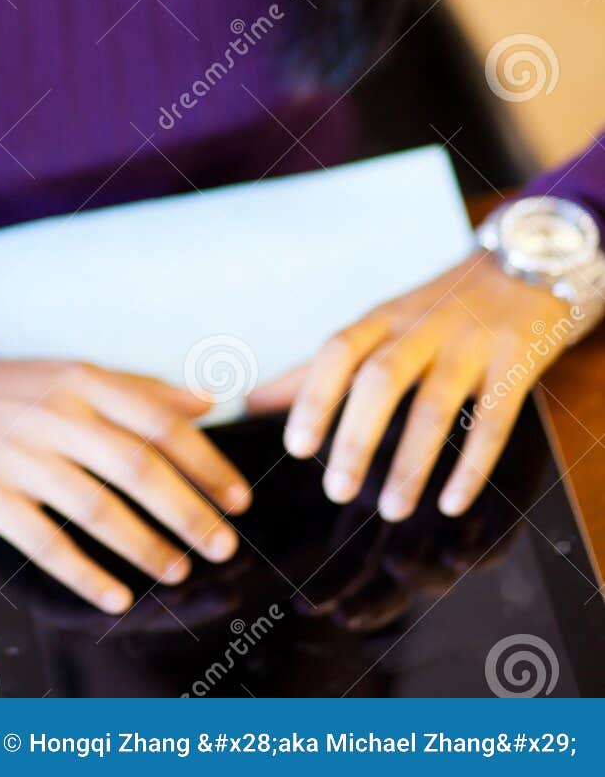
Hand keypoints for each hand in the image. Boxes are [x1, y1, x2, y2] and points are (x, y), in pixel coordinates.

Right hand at [0, 357, 252, 612]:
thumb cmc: (14, 392)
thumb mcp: (75, 372)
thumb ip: (141, 388)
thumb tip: (206, 402)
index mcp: (83, 382)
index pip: (159, 422)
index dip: (205, 463)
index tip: (237, 498)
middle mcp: (56, 416)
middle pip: (136, 467)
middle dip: (187, 511)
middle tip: (222, 544)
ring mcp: (21, 457)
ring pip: (96, 508)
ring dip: (144, 545)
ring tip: (178, 570)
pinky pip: (46, 542)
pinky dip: (85, 574)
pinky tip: (117, 595)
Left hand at [244, 247, 577, 520]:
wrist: (525, 267)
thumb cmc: (438, 307)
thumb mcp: (379, 324)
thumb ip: (319, 366)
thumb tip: (251, 402)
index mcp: (384, 318)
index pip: (339, 351)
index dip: (315, 396)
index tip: (295, 446)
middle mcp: (422, 328)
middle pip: (382, 378)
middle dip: (357, 435)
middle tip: (335, 490)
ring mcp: (471, 344)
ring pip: (437, 404)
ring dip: (412, 461)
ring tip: (391, 509)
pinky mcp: (515, 362)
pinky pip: (494, 420)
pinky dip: (472, 465)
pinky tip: (452, 503)